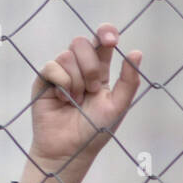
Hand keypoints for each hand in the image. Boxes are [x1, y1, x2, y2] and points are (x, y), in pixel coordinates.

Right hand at [27, 24, 142, 172]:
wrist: (69, 150)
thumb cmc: (95, 131)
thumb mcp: (118, 106)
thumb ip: (129, 81)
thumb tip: (137, 52)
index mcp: (100, 70)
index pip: (101, 41)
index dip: (105, 33)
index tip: (110, 40)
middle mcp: (80, 68)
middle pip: (82, 43)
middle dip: (91, 66)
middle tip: (94, 89)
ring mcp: (61, 72)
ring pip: (67, 55)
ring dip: (77, 80)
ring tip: (77, 100)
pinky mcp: (45, 80)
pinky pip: (52, 66)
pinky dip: (62, 83)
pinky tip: (63, 100)